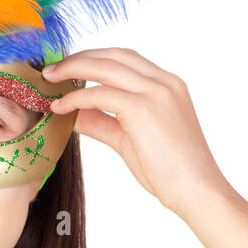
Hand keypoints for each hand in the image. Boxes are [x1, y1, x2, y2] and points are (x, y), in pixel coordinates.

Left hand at [43, 48, 231, 217]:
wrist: (198, 191)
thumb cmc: (170, 171)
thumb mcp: (131, 140)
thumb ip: (104, 123)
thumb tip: (76, 115)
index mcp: (167, 85)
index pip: (125, 58)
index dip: (93, 58)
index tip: (69, 68)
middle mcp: (164, 82)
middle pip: (112, 55)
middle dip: (79, 58)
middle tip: (52, 70)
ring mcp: (156, 93)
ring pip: (104, 67)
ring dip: (72, 69)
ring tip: (50, 79)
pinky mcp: (144, 109)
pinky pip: (99, 94)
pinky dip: (76, 97)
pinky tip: (61, 107)